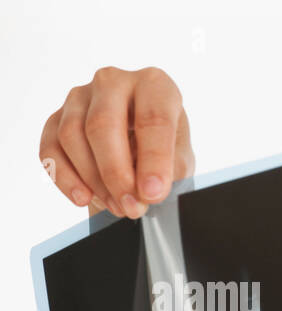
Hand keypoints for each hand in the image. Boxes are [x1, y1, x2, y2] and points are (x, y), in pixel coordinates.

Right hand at [39, 66, 194, 218]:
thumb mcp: (180, 161)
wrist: (139, 154)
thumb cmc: (165, 152)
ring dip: (94, 180)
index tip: (153, 193)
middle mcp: (114, 82)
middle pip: (103, 124)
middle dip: (116, 174)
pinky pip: (50, 147)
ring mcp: (80, 96)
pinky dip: (65, 178)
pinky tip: (84, 197)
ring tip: (118, 206)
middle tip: (131, 207)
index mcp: (155, 85)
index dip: (153, 160)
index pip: (153, 118)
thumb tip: (146, 191)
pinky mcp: (56, 117)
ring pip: (73, 136)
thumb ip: (170, 173)